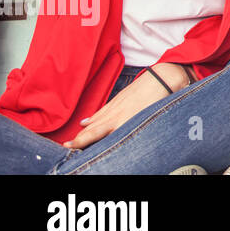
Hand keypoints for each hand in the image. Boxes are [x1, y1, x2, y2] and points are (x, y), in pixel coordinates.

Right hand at [68, 64, 186, 149]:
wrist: (162, 78)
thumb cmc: (160, 101)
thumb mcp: (149, 120)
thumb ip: (135, 130)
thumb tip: (126, 140)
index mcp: (125, 123)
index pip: (103, 138)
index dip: (89, 145)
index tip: (78, 152)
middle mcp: (117, 116)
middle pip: (94, 131)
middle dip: (79, 140)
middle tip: (67, 147)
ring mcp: (116, 107)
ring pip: (95, 122)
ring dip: (82, 132)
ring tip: (71, 141)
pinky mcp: (117, 99)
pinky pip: (101, 112)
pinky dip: (91, 119)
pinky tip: (84, 123)